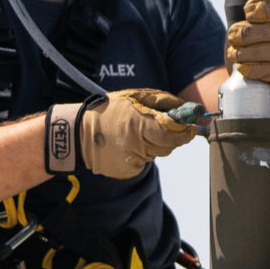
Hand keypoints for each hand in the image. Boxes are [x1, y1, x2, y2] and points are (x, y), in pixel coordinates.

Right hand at [53, 88, 196, 178]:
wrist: (78, 135)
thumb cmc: (107, 112)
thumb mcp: (133, 97)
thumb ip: (161, 101)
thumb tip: (185, 106)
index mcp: (138, 124)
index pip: (172, 132)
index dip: (184, 131)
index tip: (191, 126)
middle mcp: (137, 145)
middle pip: (169, 145)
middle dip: (172, 136)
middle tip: (167, 127)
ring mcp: (133, 161)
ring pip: (158, 153)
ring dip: (156, 144)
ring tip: (137, 133)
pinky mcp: (128, 171)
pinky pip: (146, 161)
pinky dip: (143, 153)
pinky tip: (128, 144)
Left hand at [225, 0, 269, 110]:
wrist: (255, 91)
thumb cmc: (248, 60)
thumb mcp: (241, 39)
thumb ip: (242, 23)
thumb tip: (244, 16)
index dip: (266, 7)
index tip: (247, 12)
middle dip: (251, 32)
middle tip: (233, 36)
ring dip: (252, 52)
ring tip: (235, 55)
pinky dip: (258, 70)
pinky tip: (244, 70)